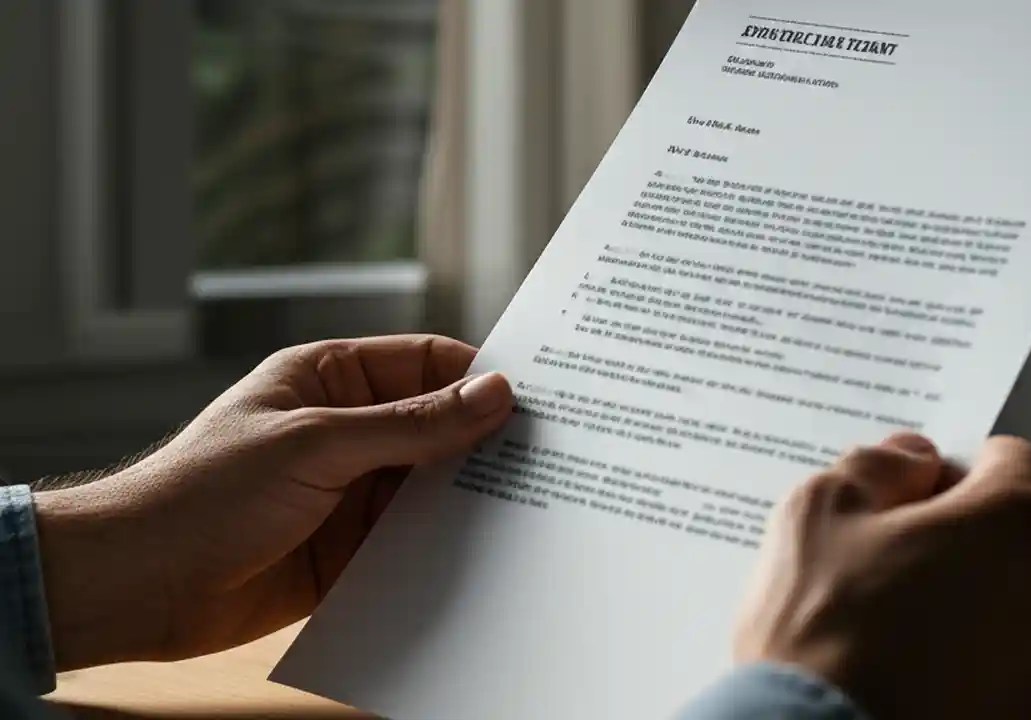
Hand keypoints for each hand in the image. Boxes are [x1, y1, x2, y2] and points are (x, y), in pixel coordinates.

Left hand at [34, 335, 512, 669]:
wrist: (137, 586)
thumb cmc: (204, 492)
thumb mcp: (316, 444)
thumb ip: (411, 425)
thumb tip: (493, 395)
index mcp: (330, 380)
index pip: (425, 364)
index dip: (479, 378)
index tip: (538, 399)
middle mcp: (347, 432)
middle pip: (437, 427)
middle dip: (486, 442)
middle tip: (551, 458)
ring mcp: (350, 492)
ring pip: (432, 488)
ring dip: (470, 500)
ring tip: (531, 510)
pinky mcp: (351, 551)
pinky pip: (413, 542)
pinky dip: (446, 548)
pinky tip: (485, 557)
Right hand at [735, 434, 1030, 718]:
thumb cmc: (824, 631)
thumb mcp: (820, 510)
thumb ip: (878, 466)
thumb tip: (912, 460)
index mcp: (1016, 522)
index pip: (1011, 461)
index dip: (953, 469)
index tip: (907, 494)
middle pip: (1012, 539)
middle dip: (955, 540)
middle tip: (879, 564)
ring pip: (1010, 608)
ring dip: (964, 606)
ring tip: (886, 631)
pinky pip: (1004, 671)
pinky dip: (966, 665)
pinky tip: (903, 675)